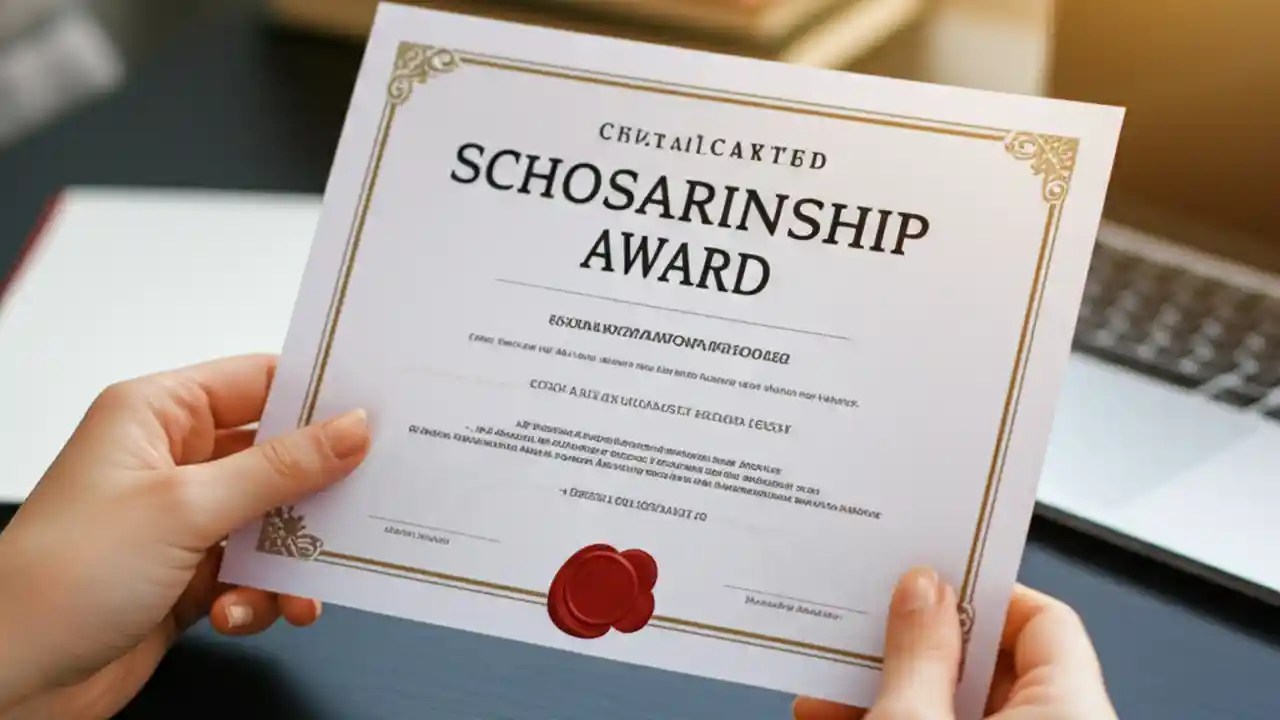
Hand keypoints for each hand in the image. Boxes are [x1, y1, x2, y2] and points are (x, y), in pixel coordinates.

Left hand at [0, 355, 369, 718]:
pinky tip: (239, 614)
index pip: (258, 382)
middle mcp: (170, 460)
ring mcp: (181, 519)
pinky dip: (262, 595)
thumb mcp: (186, 508)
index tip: (375, 415)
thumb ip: (280, 468)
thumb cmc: (63, 578)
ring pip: (273, 521)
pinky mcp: (188, 574)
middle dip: (315, 491)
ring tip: (293, 588)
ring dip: (289, 558)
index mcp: (156, 415)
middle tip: (359, 506)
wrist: (11, 682)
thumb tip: (352, 430)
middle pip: (276, 456)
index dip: (317, 396)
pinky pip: (255, 571)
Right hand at [792, 568, 1116, 718]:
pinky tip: (835, 716)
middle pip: (995, 665)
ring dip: (893, 689)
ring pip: (964, 709)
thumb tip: (921, 588)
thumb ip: (917, 651)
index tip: (924, 578)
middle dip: (915, 645)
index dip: (980, 590)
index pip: (1044, 618)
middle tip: (865, 626)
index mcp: (1074, 711)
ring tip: (828, 685)